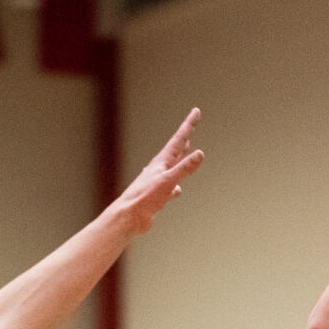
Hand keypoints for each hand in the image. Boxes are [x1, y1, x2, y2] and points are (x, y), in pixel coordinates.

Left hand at [118, 108, 203, 234]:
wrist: (129, 216)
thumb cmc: (145, 198)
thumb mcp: (168, 181)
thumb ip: (184, 168)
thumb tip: (199, 154)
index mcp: (161, 162)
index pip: (178, 139)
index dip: (188, 125)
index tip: (195, 112)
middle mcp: (159, 168)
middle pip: (176, 149)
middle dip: (186, 136)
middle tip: (192, 125)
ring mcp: (157, 181)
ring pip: (173, 166)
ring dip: (181, 158)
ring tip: (187, 150)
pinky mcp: (157, 196)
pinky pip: (170, 187)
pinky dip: (176, 186)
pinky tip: (178, 190)